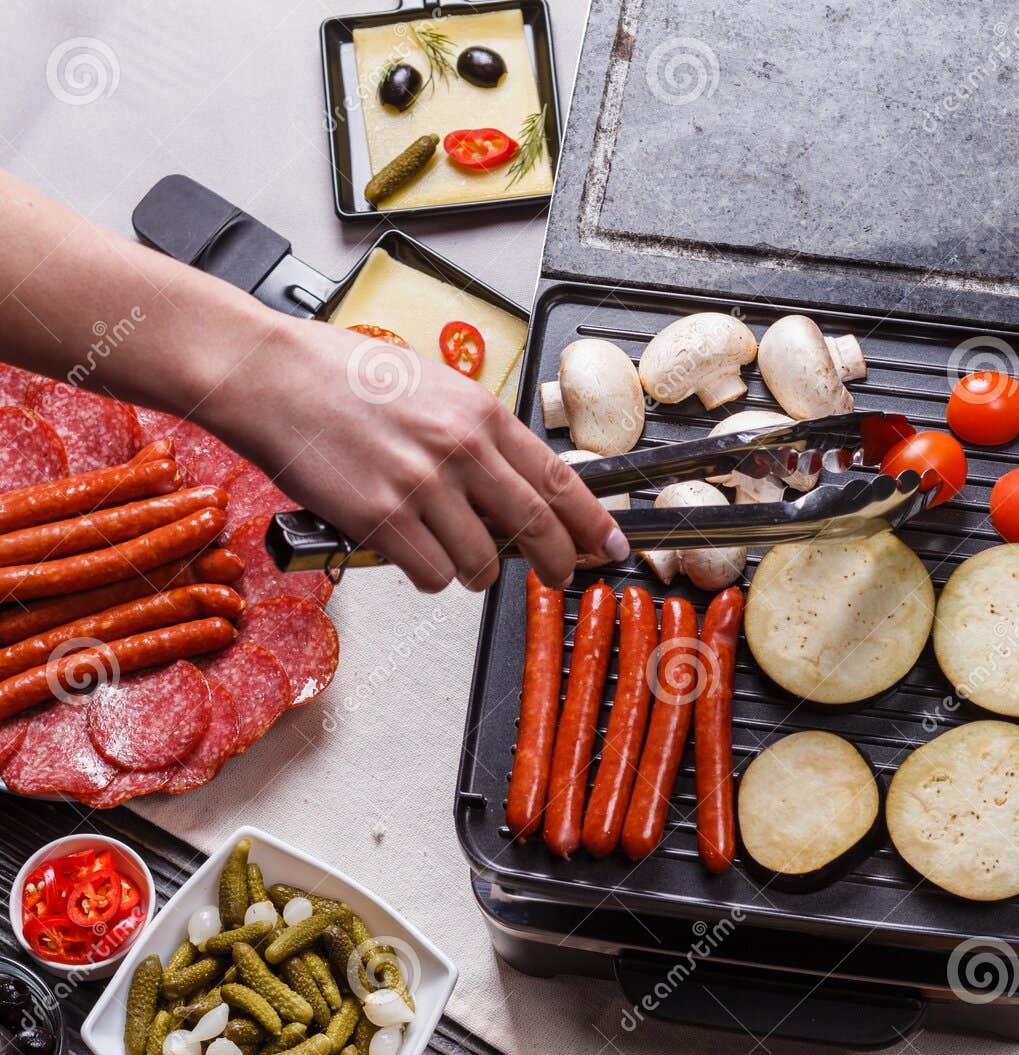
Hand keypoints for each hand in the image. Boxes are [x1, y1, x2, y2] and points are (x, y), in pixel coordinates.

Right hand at [210, 315, 629, 592]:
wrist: (269, 375)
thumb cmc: (338, 376)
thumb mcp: (430, 386)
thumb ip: (474, 431)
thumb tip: (511, 479)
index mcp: (480, 413)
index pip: (560, 480)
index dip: (593, 522)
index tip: (610, 544)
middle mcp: (461, 450)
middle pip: (536, 529)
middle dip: (554, 563)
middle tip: (556, 576)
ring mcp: (422, 489)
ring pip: (480, 564)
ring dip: (472, 569)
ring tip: (449, 550)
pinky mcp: (381, 521)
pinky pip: (430, 576)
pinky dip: (426, 575)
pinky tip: (409, 551)